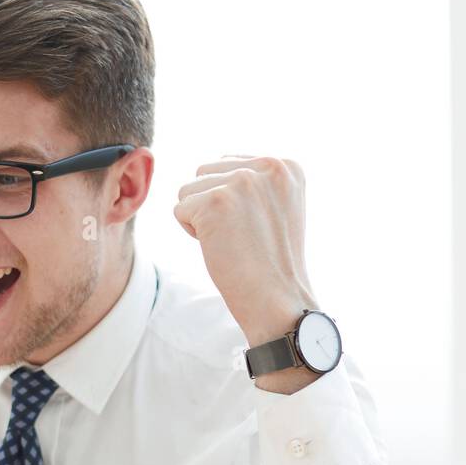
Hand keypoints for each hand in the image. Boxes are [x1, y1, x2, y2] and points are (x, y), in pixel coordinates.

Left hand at [172, 156, 317, 346]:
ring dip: (200, 219)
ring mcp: (242, 181)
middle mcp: (268, 166)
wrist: (278, 299)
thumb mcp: (278, 208)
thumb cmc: (272, 262)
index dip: (230, 201)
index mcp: (286, 166)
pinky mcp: (215, 201)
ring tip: (232, 241)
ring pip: (189, 190)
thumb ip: (255, 182)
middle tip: (240, 235)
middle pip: (205, 173)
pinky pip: (179, 210)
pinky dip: (191, 232)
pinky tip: (219, 247)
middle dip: (211, 205)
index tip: (254, 227)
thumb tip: (216, 166)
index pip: (228, 165)